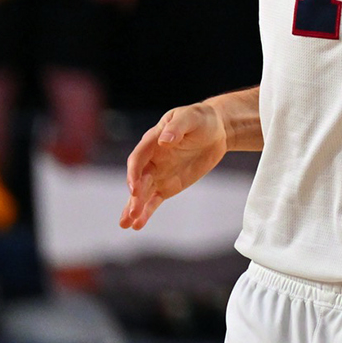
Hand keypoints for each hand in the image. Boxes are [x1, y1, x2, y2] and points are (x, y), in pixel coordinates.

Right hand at [120, 102, 228, 229]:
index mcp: (152, 141)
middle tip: (132, 213)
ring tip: (126, 224)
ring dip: (134, 208)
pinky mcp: (168, 185)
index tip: (134, 189)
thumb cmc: (200, 119)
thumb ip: (176, 128)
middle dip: (134, 197)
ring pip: (143, 193)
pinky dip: (147, 211)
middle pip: (139, 179)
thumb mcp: (191, 118)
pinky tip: (138, 225)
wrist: (215, 130)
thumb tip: (164, 140)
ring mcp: (158, 174)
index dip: (134, 174)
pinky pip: (155, 200)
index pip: (138, 159)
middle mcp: (151, 159)